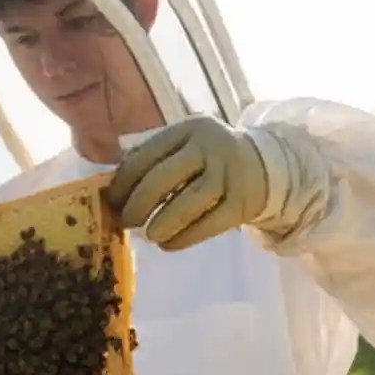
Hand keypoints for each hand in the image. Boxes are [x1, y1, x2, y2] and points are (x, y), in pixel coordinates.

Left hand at [104, 115, 269, 250]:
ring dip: (161, 223)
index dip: (124, 181)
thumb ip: (152, 160)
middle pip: (164, 178)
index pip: (147, 154)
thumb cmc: (207, 159)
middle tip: (126, 222)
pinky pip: (209, 225)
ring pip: (188, 202)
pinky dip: (184, 238)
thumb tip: (112, 191)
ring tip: (148, 235)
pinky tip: (168, 245)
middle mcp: (210, 147)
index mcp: (188, 130)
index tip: (112, 201)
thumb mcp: (183, 146)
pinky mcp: (242, 203)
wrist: (263, 166)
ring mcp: (229, 174)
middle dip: (138, 204)